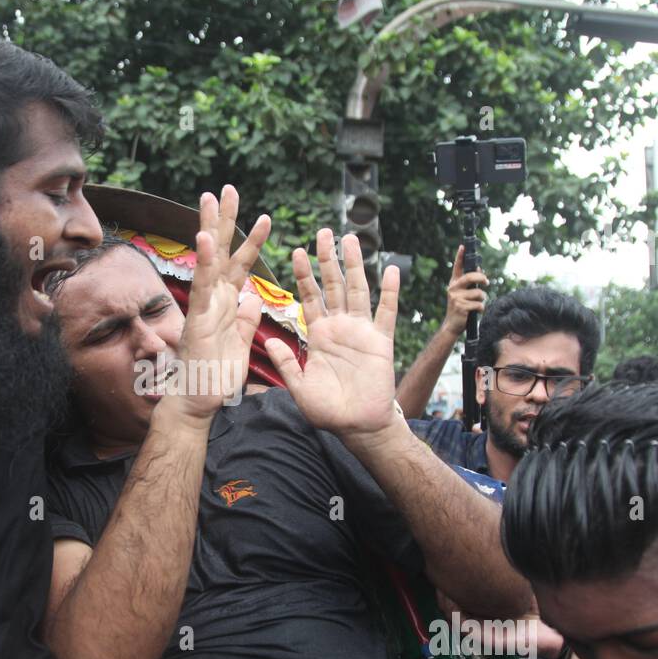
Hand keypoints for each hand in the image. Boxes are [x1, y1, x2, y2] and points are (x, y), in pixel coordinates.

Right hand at [169, 185, 269, 422]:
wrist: (198, 402)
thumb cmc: (216, 376)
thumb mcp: (241, 343)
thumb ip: (247, 319)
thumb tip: (254, 296)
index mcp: (227, 304)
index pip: (241, 265)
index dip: (250, 240)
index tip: (263, 216)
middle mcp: (214, 300)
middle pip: (222, 252)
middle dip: (224, 219)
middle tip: (226, 188)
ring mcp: (204, 307)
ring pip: (209, 261)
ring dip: (210, 228)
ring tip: (210, 197)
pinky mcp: (197, 319)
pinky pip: (202, 287)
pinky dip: (204, 262)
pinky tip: (205, 238)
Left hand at [265, 230, 398, 438]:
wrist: (358, 426)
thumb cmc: (328, 411)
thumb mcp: (299, 387)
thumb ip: (286, 363)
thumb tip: (267, 340)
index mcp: (318, 335)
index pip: (309, 297)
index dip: (303, 275)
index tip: (296, 251)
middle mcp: (340, 328)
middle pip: (333, 285)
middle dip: (328, 260)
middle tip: (324, 232)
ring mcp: (361, 332)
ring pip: (358, 291)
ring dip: (355, 266)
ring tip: (351, 239)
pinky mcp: (381, 342)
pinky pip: (386, 313)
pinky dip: (390, 292)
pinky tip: (390, 270)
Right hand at [441, 245, 487, 336]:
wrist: (452, 325)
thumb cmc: (460, 308)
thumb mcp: (463, 293)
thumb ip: (470, 283)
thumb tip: (480, 269)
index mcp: (454, 283)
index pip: (457, 267)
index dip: (460, 256)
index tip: (463, 246)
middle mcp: (453, 288)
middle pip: (470, 277)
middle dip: (481, 278)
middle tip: (486, 282)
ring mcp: (456, 298)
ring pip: (478, 293)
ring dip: (482, 299)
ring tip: (477, 303)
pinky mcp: (461, 307)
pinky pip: (479, 304)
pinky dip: (481, 308)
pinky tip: (475, 311)